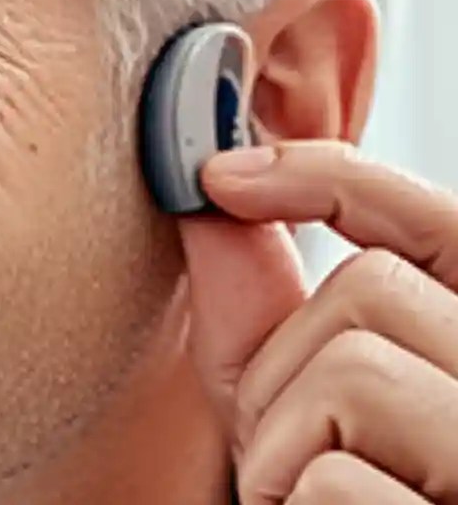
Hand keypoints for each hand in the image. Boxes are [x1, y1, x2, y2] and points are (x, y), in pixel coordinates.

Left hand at [179, 141, 457, 503]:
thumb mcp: (287, 409)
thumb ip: (260, 308)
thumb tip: (212, 196)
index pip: (433, 221)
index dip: (329, 175)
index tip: (220, 176)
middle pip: (369, 291)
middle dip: (283, 367)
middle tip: (295, 454)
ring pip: (351, 371)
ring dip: (281, 445)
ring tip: (312, 502)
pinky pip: (333, 474)